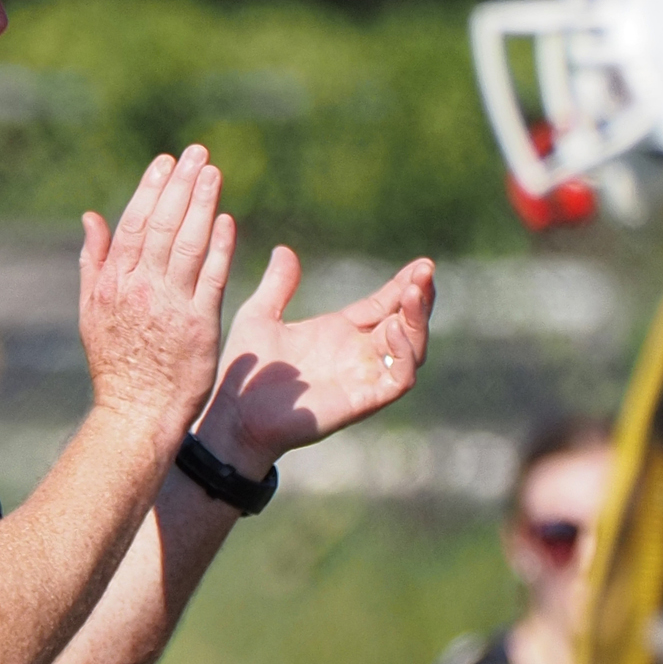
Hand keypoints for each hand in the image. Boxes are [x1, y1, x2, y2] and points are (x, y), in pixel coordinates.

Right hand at [78, 146, 236, 443]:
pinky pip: (212, 277)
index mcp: (113, 282)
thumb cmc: (115, 363)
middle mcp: (141, 288)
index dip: (152, 189)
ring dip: (202, 204)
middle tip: (197, 153)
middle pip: (164, 225)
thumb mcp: (90, 311)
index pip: (135, 223)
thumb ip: (94, 261)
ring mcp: (171, 305)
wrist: (136, 413)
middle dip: (181, 184)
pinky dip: (220, 247)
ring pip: (189, 244)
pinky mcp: (200, 325)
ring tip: (213, 173)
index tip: (166, 161)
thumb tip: (91, 217)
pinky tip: (227, 220)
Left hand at [199, 248, 434, 474]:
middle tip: (425, 272)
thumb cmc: (245, 372)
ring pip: (411, 350)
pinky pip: (399, 380)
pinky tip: (393, 329)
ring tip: (413, 294)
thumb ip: (277, 286)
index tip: (422, 263)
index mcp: (339, 332)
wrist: (237, 413)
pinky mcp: (362, 401)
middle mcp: (357, 354)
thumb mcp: (259, 316)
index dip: (403, 285)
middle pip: (405, 324)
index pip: (383, 305)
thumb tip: (283, 250)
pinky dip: (404, 355)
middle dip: (420, 298)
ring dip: (417, 321)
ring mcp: (362, 378)